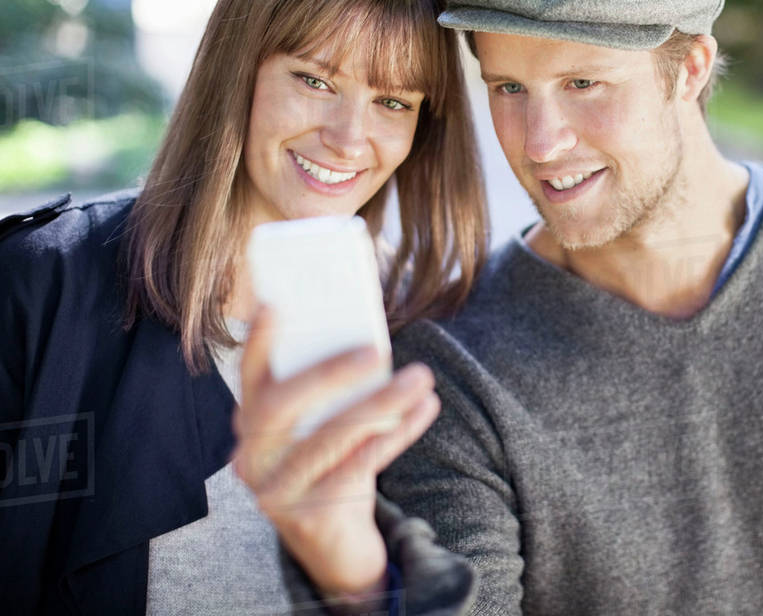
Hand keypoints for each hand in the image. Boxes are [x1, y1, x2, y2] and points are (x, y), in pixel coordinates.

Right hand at [231, 305, 440, 596]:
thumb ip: (333, 394)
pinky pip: (359, 466)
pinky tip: (424, 410)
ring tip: (421, 378)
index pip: (248, 378)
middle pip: (280, 407)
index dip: (257, 343)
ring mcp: (276, 491)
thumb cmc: (334, 467)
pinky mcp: (311, 516)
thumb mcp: (324, 429)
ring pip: (329, 438)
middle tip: (376, 349)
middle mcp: (252, 458)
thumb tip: (372, 345)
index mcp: (251, 426)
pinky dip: (397, 434)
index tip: (273, 305)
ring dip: (381, 403)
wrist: (336, 545)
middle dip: (328, 373)